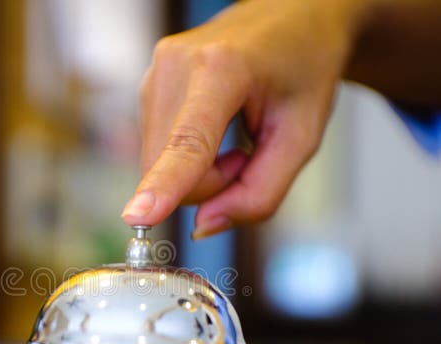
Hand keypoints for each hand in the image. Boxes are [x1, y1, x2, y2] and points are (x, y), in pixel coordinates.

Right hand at [122, 0, 364, 238]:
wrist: (294, 17)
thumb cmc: (304, 70)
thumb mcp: (302, 138)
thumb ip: (260, 192)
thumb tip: (203, 226)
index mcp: (223, 69)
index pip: (188, 143)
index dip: (164, 185)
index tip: (136, 216)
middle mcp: (176, 64)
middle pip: (166, 166)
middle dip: (205, 185)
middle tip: (244, 159)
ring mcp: (155, 71)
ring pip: (157, 162)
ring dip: (196, 171)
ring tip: (233, 137)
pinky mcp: (148, 82)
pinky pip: (155, 148)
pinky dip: (185, 157)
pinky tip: (213, 130)